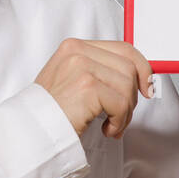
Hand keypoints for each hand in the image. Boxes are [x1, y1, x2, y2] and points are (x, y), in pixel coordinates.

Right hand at [34, 38, 153, 137]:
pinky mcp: (87, 87)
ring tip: (110, 125)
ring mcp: (81, 67)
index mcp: (74, 46)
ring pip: (128, 86)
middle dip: (131, 97)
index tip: (146, 87)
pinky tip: (106, 129)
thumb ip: (99, 70)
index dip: (142, 68)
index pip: (123, 48)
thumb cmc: (51, 111)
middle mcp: (77, 52)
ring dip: (125, 113)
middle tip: (119, 116)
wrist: (32, 131)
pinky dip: (119, 122)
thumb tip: (139, 75)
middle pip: (129, 68)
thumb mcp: (72, 80)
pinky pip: (121, 104)